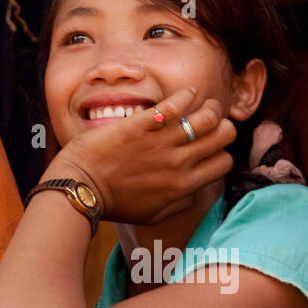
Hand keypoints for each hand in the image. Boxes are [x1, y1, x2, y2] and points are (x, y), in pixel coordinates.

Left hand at [50, 86, 236, 223]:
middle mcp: (179, 163)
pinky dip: (187, 95)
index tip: (211, 146)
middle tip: (212, 121)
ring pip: (207, 118)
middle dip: (223, 126)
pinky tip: (188, 93)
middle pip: (224, 136)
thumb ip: (180, 203)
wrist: (82, 187)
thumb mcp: (153, 214)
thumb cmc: (114, 203)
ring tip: (203, 103)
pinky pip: (175, 105)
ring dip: (210, 107)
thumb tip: (195, 188)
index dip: (222, 152)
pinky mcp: (142, 124)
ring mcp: (161, 142)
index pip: (225, 163)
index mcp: (184, 185)